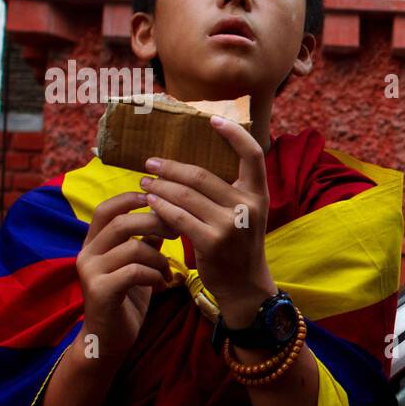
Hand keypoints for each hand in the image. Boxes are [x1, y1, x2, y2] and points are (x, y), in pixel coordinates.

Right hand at [77, 191, 176, 358]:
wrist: (108, 339)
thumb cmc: (125, 300)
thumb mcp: (136, 266)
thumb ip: (145, 242)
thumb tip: (163, 216)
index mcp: (93, 244)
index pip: (105, 209)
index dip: (130, 199)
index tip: (157, 199)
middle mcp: (86, 254)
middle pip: (121, 222)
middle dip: (154, 222)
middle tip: (177, 231)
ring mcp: (91, 273)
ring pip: (132, 247)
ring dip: (159, 257)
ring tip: (168, 271)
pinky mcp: (100, 291)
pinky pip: (135, 272)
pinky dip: (155, 275)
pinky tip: (161, 285)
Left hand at [139, 116, 274, 327]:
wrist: (244, 286)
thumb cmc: (239, 246)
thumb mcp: (246, 215)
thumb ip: (230, 190)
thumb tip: (194, 163)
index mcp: (259, 194)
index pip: (253, 154)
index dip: (234, 133)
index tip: (212, 119)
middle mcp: (248, 206)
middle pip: (202, 175)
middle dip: (171, 166)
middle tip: (151, 162)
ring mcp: (231, 225)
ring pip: (185, 195)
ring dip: (160, 186)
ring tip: (145, 181)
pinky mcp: (212, 242)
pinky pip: (178, 217)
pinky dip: (161, 207)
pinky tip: (150, 202)